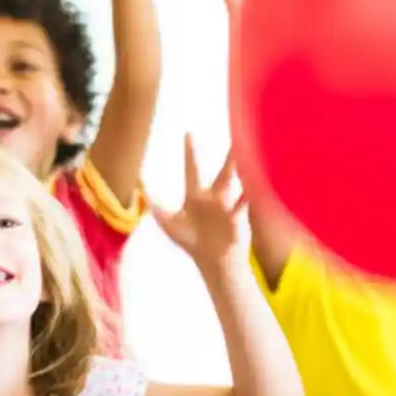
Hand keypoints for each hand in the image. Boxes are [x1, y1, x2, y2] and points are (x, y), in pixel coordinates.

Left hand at [152, 134, 245, 269]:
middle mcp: (214, 198)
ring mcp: (227, 207)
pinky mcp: (237, 219)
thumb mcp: (170, 225)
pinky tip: (252, 188)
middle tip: (236, 140)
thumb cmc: (191, 242)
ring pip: (235, 185)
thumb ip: (158, 209)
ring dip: (241, 172)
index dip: (190, 152)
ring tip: (248, 158)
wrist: (212, 262)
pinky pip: (243, 205)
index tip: (189, 133)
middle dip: (229, 159)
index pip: (192, 169)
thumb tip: (143, 193)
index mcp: (196, 196)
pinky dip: (247, 197)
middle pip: (222, 174)